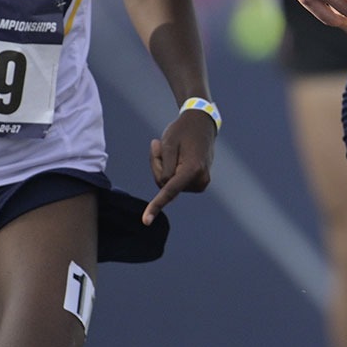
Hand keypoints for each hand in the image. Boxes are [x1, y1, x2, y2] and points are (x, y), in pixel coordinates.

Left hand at [143, 108, 216, 223]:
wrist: (201, 124)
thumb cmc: (182, 131)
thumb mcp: (168, 144)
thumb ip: (164, 168)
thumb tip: (164, 187)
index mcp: (193, 169)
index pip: (169, 190)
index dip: (156, 205)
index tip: (146, 221)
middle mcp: (200, 179)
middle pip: (164, 184)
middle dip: (157, 166)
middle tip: (159, 145)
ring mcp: (201, 183)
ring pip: (168, 185)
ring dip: (163, 168)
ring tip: (171, 149)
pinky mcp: (198, 183)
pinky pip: (174, 183)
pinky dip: (170, 171)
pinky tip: (177, 157)